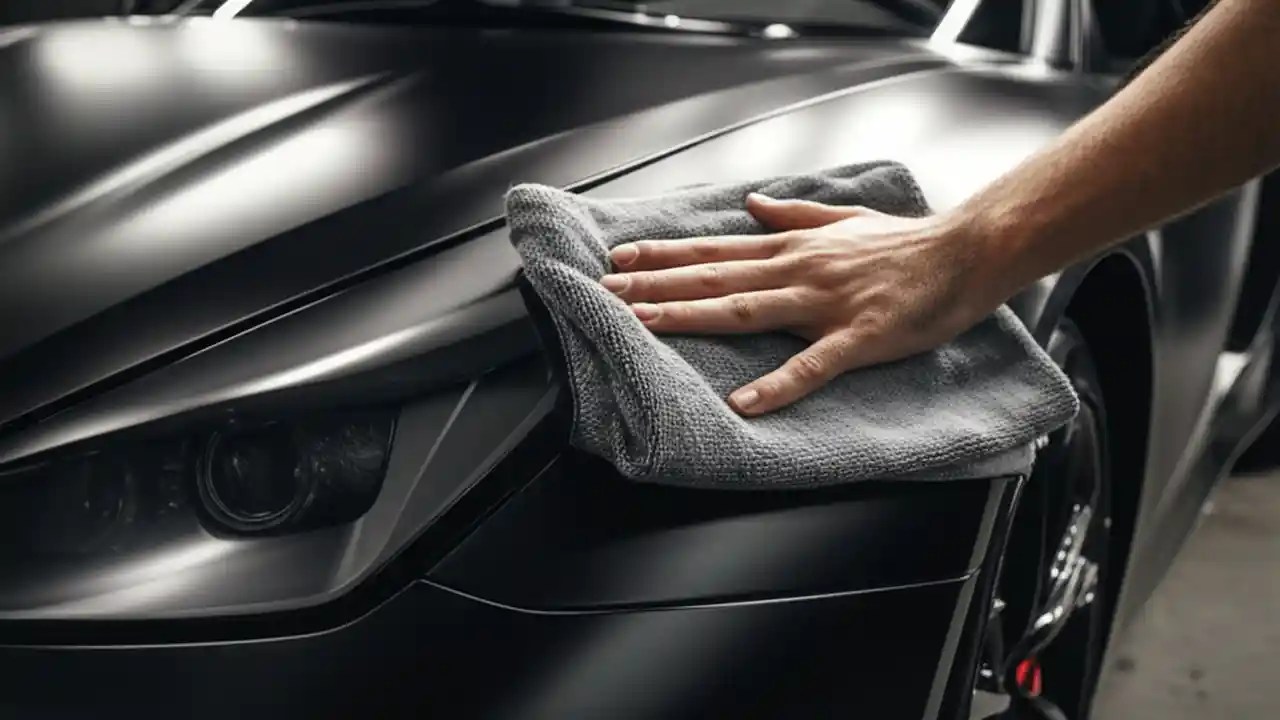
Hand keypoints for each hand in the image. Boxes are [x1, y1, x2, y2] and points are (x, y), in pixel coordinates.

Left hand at [600, 193, 1003, 415]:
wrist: (966, 252)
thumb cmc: (906, 242)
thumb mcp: (843, 218)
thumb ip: (794, 215)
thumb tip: (753, 205)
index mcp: (793, 248)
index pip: (716, 252)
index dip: (665, 255)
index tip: (621, 257)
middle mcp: (798, 270)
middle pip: (715, 279)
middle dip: (657, 284)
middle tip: (607, 289)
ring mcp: (825, 304)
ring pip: (746, 311)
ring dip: (692, 317)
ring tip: (644, 324)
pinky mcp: (858, 337)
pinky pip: (811, 365)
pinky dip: (777, 384)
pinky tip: (744, 402)